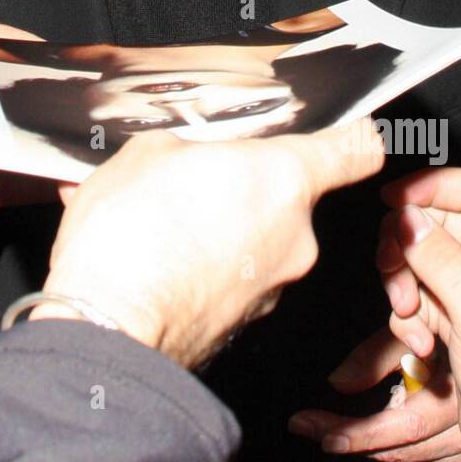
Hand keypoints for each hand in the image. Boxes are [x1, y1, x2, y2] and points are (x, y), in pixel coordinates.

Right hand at [33, 117, 385, 369]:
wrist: (104, 328)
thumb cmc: (128, 236)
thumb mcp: (147, 153)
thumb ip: (191, 149)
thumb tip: (190, 158)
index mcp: (282, 178)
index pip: (356, 150)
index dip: (352, 136)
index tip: (345, 132)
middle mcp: (295, 236)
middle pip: (289, 197)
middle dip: (245, 188)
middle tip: (192, 184)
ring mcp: (274, 286)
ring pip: (259, 241)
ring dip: (221, 230)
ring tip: (162, 227)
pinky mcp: (248, 323)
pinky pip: (237, 278)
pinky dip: (207, 268)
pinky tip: (160, 261)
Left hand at [290, 326, 460, 461]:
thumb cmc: (445, 325)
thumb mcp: (410, 330)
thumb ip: (375, 355)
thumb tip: (337, 383)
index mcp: (453, 394)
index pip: (401, 426)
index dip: (355, 432)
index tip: (312, 426)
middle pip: (400, 451)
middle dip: (349, 439)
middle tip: (309, 426)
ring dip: (371, 449)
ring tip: (336, 428)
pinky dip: (397, 456)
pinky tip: (377, 438)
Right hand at [377, 168, 460, 461]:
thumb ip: (440, 258)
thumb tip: (405, 215)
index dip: (430, 187)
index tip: (391, 200)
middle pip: (437, 220)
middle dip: (405, 247)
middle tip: (392, 272)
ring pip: (420, 257)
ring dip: (402, 285)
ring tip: (409, 316)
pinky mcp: (457, 315)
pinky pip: (417, 294)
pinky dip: (407, 315)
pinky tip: (419, 342)